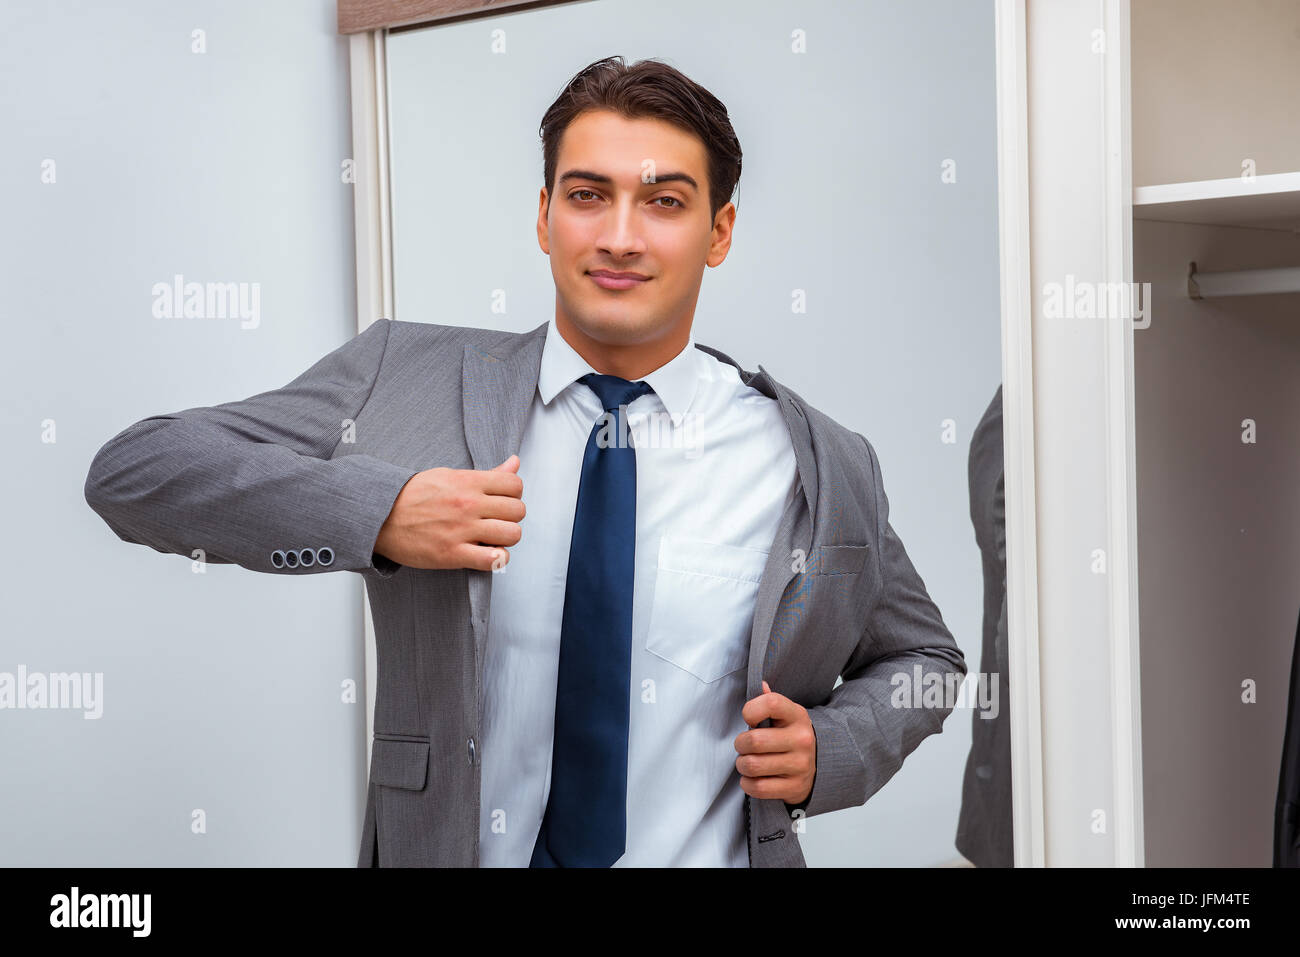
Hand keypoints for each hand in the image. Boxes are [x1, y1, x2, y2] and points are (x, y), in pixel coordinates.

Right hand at [373, 454, 524, 570]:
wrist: (380, 516)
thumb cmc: (413, 496)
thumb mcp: (450, 475)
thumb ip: (487, 474)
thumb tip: (514, 463)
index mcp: (468, 482)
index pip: (515, 484)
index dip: (513, 494)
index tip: (501, 501)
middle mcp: (468, 504)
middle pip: (518, 511)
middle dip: (511, 517)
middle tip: (496, 521)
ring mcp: (462, 530)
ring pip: (512, 534)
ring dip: (506, 539)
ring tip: (491, 538)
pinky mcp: (453, 554)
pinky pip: (494, 560)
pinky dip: (497, 560)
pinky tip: (487, 555)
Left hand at [735, 680, 815, 804]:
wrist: (819, 765)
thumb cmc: (791, 736)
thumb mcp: (785, 715)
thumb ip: (770, 701)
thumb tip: (760, 684)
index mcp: (797, 716)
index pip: (771, 703)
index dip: (750, 710)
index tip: (749, 719)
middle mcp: (802, 739)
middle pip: (754, 740)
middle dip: (740, 744)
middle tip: (743, 746)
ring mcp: (800, 765)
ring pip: (753, 765)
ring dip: (742, 765)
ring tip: (746, 762)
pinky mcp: (795, 787)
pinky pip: (758, 788)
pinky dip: (748, 784)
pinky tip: (752, 778)